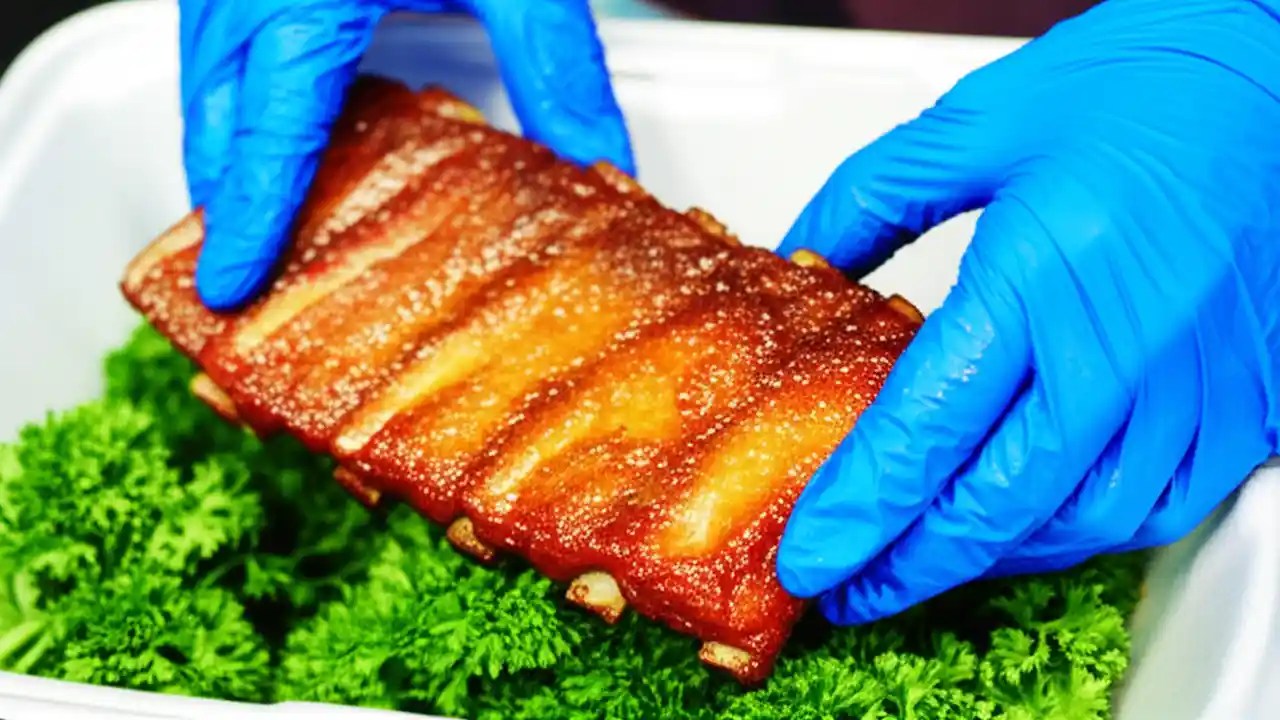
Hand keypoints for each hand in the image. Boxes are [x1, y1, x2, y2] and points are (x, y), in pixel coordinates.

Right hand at [180, 0, 633, 309]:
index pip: (267, 133)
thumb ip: (554, 68)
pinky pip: (219, 38)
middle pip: (214, 115)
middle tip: (259, 267)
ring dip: (231, 145)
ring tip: (270, 208)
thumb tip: (597, 164)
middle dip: (230, 195)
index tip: (232, 284)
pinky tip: (290, 115)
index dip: (250, 218)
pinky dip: (242, 90)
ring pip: (204, 78)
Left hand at [776, 0, 1279, 624]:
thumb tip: (811, 254)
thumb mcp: (977, 123)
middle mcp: (1121, 347)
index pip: (926, 430)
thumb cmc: (1146, 80)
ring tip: (931, 561)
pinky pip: (1166, 505)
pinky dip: (1088, 533)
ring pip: (1082, 520)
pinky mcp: (1244, 397)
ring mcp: (1191, 383)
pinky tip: (1042, 527)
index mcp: (1040, 277)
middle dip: (912, 565)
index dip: (860, 510)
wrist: (1279, 70)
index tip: (811, 559)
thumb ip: (875, 197)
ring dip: (995, 558)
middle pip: (997, 502)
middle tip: (855, 589)